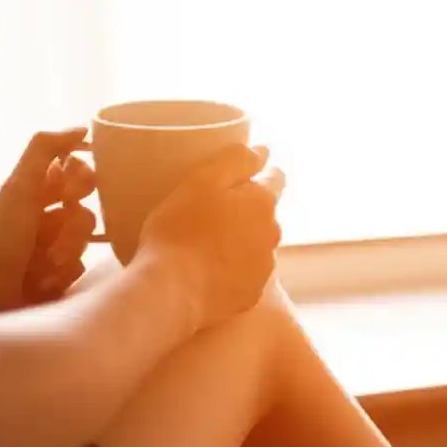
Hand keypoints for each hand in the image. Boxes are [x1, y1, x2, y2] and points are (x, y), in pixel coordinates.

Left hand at [0, 129, 97, 319]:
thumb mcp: (19, 185)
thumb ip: (45, 149)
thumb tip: (82, 128)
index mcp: (33, 191)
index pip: (77, 173)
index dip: (81, 180)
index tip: (70, 191)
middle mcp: (44, 217)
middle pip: (86, 208)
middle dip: (73, 223)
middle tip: (51, 233)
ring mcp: (51, 249)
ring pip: (85, 241)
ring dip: (64, 251)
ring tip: (40, 265)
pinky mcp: (57, 278)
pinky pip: (80, 268)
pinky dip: (61, 274)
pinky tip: (40, 282)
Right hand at [134, 144, 284, 330]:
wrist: (170, 292)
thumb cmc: (179, 230)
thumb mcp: (201, 180)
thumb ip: (235, 160)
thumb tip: (263, 151)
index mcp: (263, 202)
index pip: (275, 177)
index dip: (257, 171)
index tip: (237, 173)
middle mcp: (272, 234)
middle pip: (265, 213)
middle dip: (246, 209)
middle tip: (210, 210)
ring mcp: (263, 269)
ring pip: (257, 244)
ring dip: (240, 240)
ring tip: (205, 243)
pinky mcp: (249, 295)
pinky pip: (245, 274)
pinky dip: (232, 269)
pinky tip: (207, 270)